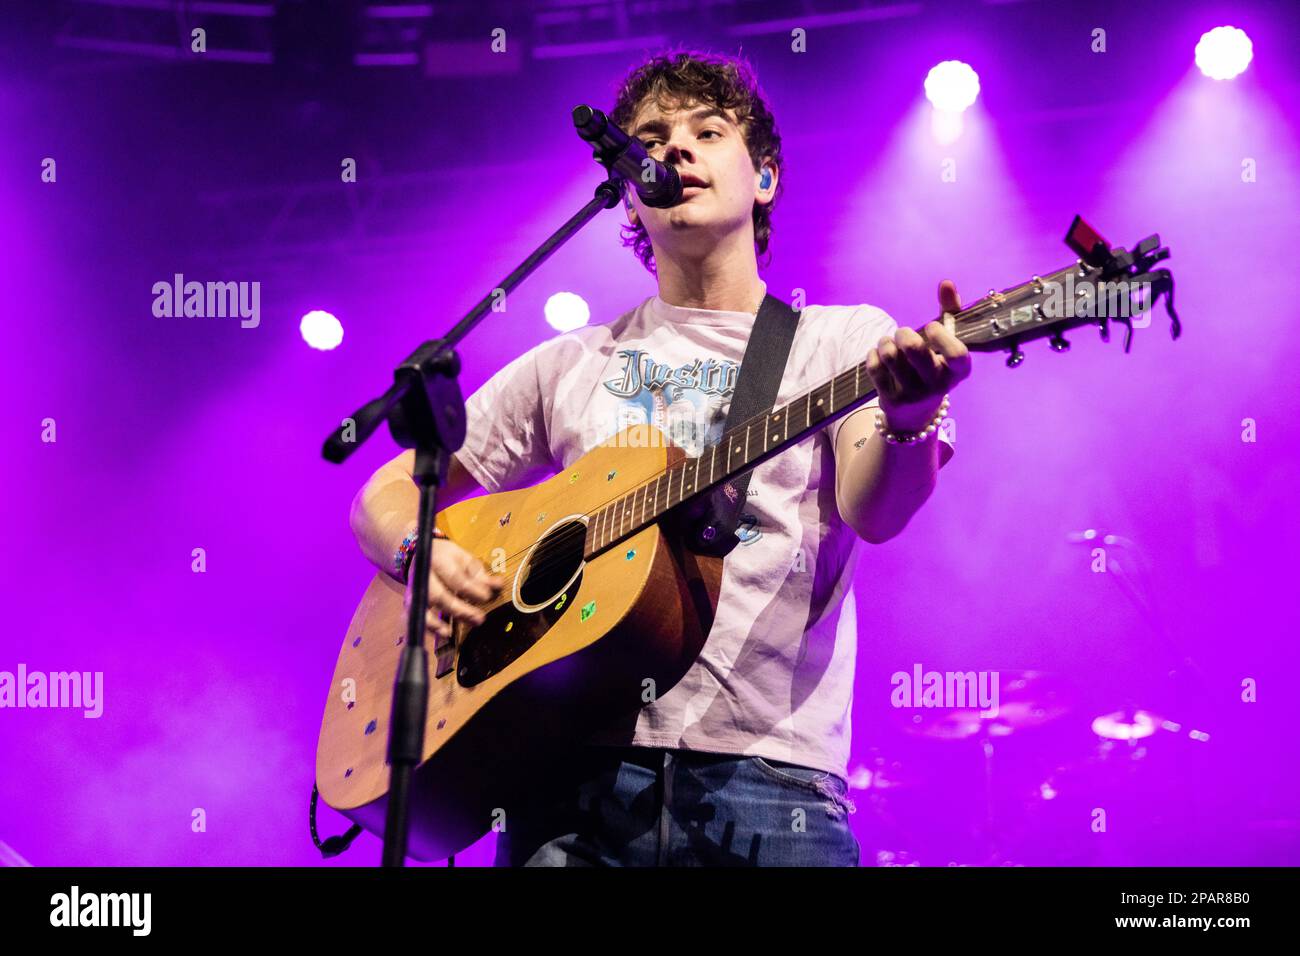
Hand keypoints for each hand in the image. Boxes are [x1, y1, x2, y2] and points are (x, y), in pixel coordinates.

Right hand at [403, 538, 504, 639]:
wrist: (420, 554)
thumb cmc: (447, 558)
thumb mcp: (464, 558)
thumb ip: (479, 573)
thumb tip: (498, 585)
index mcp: (438, 559)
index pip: (456, 579)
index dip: (473, 590)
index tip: (487, 597)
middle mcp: (423, 575)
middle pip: (439, 596)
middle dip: (460, 609)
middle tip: (479, 618)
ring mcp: (415, 589)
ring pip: (424, 608)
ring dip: (440, 622)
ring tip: (456, 630)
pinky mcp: (410, 601)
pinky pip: (416, 617)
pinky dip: (429, 627)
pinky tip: (445, 633)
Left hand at [865, 279, 971, 432]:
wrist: (915, 414)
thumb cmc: (934, 366)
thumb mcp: (946, 344)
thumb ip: (950, 312)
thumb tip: (946, 282)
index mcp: (958, 371)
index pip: (957, 354)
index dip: (941, 336)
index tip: (931, 327)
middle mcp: (939, 385)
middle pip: (914, 350)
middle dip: (904, 333)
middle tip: (903, 332)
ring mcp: (914, 394)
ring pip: (890, 356)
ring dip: (885, 341)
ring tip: (888, 341)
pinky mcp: (891, 399)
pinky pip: (874, 366)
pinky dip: (874, 354)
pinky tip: (879, 355)